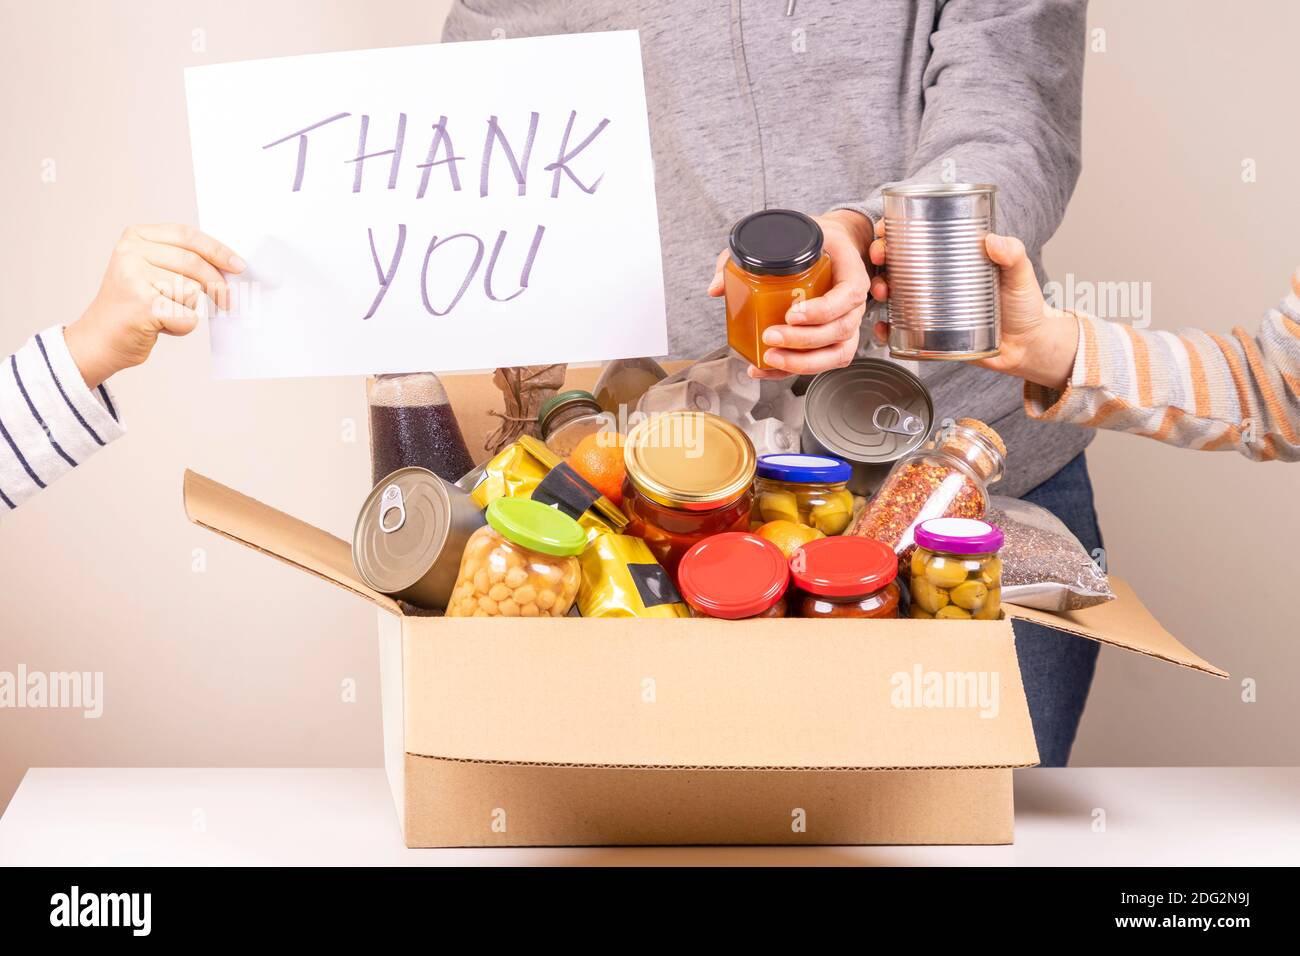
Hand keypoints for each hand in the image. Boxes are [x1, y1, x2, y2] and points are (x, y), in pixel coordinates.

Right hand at [63, 223, 244, 388]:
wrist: (100, 339)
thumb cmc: (134, 307)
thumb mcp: (152, 271)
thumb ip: (183, 261)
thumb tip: (230, 265)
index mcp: (135, 237)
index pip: (187, 236)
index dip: (218, 250)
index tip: (239, 265)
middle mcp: (130, 253)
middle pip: (194, 263)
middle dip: (216, 284)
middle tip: (226, 301)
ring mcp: (134, 278)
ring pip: (191, 290)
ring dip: (187, 309)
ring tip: (164, 313)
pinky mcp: (142, 305)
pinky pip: (187, 316)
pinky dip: (181, 327)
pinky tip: (160, 326)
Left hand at [709, 209, 872, 378]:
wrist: (833, 250)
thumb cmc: (816, 243)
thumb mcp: (787, 237)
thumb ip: (747, 257)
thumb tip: (716, 287)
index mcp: (851, 273)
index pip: (848, 295)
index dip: (822, 310)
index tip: (792, 314)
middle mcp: (854, 304)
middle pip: (839, 330)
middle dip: (803, 341)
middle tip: (771, 336)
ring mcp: (847, 326)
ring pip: (835, 354)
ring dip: (802, 362)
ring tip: (770, 358)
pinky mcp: (834, 342)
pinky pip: (821, 363)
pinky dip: (793, 371)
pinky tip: (765, 368)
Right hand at [868, 224, 1078, 389]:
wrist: (1027, 347)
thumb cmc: (1025, 307)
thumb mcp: (1021, 275)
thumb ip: (1014, 256)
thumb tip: (994, 241)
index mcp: (953, 259)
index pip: (916, 238)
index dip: (893, 231)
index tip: (884, 230)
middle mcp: (936, 281)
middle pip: (897, 263)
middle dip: (879, 257)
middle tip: (881, 258)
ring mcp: (930, 306)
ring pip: (893, 293)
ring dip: (878, 289)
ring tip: (883, 292)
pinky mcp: (929, 334)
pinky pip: (900, 330)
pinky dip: (886, 330)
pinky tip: (882, 328)